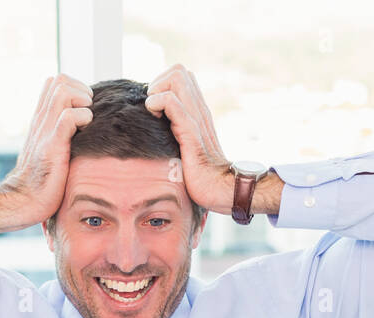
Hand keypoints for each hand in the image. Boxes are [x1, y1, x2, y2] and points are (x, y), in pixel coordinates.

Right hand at [0, 74, 92, 232]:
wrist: (22, 202)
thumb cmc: (41, 182)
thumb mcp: (49, 150)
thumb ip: (60, 135)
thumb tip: (82, 130)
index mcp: (41, 120)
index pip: (54, 82)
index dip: (75, 86)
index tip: (84, 108)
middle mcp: (41, 120)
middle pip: (59, 80)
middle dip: (81, 90)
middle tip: (88, 113)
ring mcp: (44, 132)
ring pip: (63, 91)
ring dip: (82, 101)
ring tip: (86, 122)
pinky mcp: (51, 146)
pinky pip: (68, 118)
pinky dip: (82, 119)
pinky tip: (84, 133)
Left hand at [143, 65, 234, 215]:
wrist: (220, 190)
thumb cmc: (202, 175)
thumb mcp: (187, 147)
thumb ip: (178, 131)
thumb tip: (157, 128)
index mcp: (198, 111)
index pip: (182, 75)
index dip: (163, 83)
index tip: (156, 108)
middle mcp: (199, 109)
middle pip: (179, 70)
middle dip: (158, 83)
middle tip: (153, 108)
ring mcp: (197, 119)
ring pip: (177, 78)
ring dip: (157, 91)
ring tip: (154, 113)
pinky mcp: (191, 132)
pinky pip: (172, 103)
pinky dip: (157, 104)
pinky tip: (155, 119)